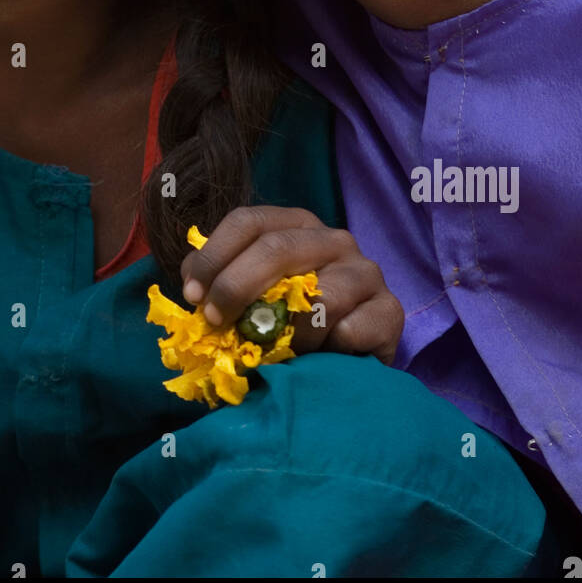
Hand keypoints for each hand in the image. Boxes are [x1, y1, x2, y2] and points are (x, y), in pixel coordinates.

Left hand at [180, 205, 404, 364]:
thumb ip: (221, 283)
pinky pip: (350, 329)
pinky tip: (323, 356)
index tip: (192, 296)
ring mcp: (366, 272)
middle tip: (216, 323)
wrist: (351, 360)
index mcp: (296, 226)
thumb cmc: (292, 323)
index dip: (214, 256)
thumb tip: (191, 288)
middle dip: (236, 287)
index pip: (248, 222)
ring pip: (318, 295)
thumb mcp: (253, 296)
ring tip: (279, 352)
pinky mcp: (390, 310)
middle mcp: (334, 239)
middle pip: (276, 249)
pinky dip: (327, 348)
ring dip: (286, 332)